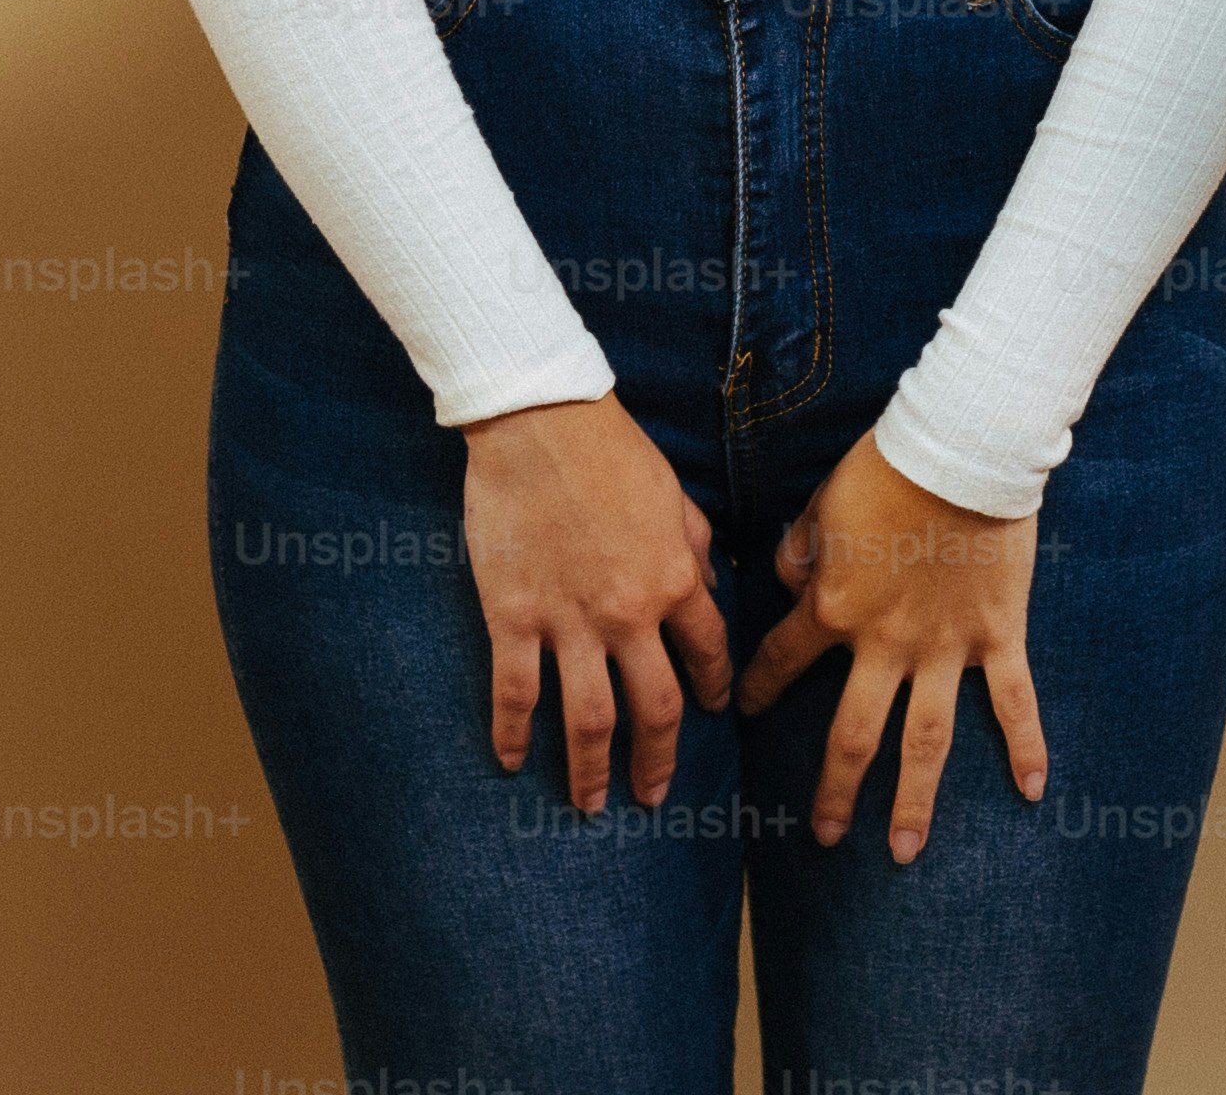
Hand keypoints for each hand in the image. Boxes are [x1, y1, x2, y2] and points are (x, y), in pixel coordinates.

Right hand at [459, 394, 729, 811]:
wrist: (540, 420)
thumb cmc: (611, 450)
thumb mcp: (674, 498)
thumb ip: (695, 551)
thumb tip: (708, 592)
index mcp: (675, 580)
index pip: (707, 655)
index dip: (713, 689)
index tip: (711, 711)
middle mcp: (629, 614)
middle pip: (655, 709)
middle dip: (658, 759)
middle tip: (654, 795)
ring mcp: (569, 622)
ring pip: (589, 718)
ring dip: (592, 770)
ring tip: (590, 804)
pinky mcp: (514, 617)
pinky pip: (516, 692)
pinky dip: (513, 735)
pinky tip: (511, 762)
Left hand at [736, 429, 1045, 862]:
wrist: (963, 447)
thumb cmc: (887, 467)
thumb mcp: (821, 504)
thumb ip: (798, 552)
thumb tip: (787, 583)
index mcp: (833, 607)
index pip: (781, 660)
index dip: (758, 687)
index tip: (745, 712)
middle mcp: (885, 643)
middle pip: (853, 735)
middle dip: (834, 790)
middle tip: (822, 837)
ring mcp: (946, 647)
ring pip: (926, 741)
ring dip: (913, 800)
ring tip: (903, 849)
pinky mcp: (996, 634)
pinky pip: (1012, 701)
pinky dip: (1026, 746)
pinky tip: (1032, 793)